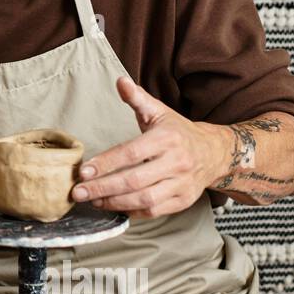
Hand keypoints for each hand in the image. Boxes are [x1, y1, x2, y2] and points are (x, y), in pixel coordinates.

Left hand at [69, 76, 226, 219]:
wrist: (214, 152)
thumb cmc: (178, 132)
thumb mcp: (159, 111)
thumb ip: (137, 98)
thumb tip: (120, 81)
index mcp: (167, 139)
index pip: (131, 153)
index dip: (106, 163)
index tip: (84, 171)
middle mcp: (177, 162)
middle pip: (134, 180)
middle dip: (103, 188)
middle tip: (79, 192)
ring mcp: (182, 184)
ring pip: (144, 200)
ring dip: (114, 203)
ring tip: (92, 200)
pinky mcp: (183, 201)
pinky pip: (154, 211)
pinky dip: (131, 212)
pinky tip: (113, 206)